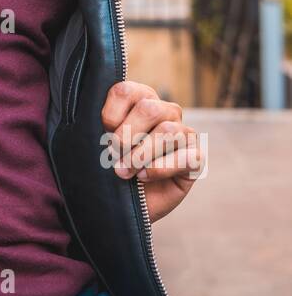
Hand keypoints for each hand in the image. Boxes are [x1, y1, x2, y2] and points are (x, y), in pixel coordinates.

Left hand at [101, 80, 205, 223]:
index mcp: (140, 99)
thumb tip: (110, 128)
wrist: (124, 205)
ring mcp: (184, 134)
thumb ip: (104, 127)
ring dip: (140, 156)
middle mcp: (165, 111)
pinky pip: (186, 157)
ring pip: (168, 131)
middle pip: (149, 108)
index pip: (126, 91)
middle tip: (113, 155)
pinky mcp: (196, 158)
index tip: (103, 133)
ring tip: (124, 172)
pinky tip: (145, 176)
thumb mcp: (99, 144)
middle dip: (126, 136)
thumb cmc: (111, 168)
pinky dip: (160, 169)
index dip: (111, 114)